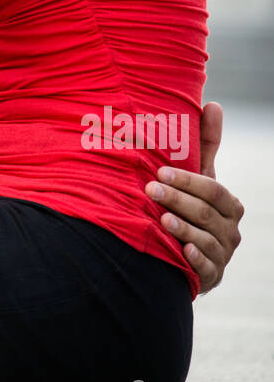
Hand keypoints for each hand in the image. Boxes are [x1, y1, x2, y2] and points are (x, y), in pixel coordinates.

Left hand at [145, 100, 243, 292]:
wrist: (180, 251)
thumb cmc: (188, 205)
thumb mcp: (197, 177)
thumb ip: (206, 144)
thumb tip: (213, 104)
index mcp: (230, 205)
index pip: (213, 189)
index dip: (188, 180)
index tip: (160, 171)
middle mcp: (231, 231)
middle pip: (207, 213)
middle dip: (178, 200)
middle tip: (150, 190)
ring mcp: (223, 255)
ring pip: (206, 239)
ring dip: (183, 228)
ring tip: (161, 219)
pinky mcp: (211, 277)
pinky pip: (208, 269)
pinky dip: (196, 258)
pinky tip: (183, 251)